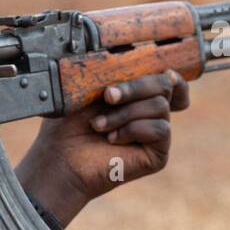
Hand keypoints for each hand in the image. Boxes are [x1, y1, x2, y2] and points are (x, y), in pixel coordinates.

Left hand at [15, 70, 190, 224]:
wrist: (60, 158)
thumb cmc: (69, 126)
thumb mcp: (93, 91)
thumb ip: (124, 77)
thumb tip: (168, 72)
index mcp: (137, 97)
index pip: (169, 79)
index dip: (168, 74)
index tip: (158, 71)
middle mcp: (150, 114)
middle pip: (165, 85)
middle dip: (134, 87)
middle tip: (108, 96)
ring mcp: (155, 135)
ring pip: (159, 106)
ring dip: (124, 113)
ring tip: (99, 125)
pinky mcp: (157, 155)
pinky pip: (160, 129)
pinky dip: (133, 129)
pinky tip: (112, 139)